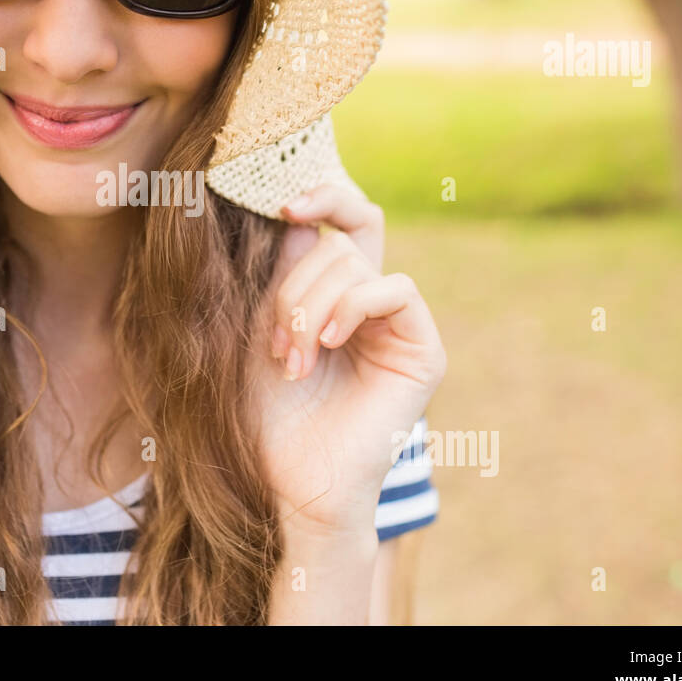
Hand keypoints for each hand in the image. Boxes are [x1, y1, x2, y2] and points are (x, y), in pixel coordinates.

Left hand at [250, 178, 445, 535]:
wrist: (293, 483)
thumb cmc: (267, 416)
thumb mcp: (258, 330)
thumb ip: (277, 273)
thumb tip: (293, 212)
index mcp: (333, 295)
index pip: (342, 223)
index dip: (321, 197)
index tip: (280, 204)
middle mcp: (371, 304)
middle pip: (340, 242)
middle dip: (294, 285)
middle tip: (275, 343)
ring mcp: (399, 326)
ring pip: (358, 264)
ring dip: (311, 307)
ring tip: (293, 361)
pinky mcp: (423, 350)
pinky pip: (397, 290)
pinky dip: (353, 307)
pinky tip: (329, 345)